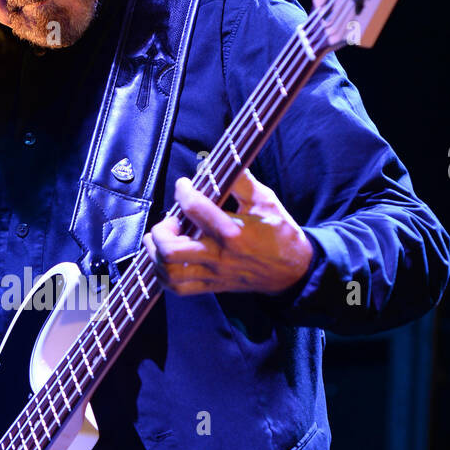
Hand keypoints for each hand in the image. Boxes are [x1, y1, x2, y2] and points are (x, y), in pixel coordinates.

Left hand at [143, 168, 313, 295]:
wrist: (293, 270)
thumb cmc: (279, 233)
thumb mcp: (265, 200)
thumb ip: (241, 180)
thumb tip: (219, 161)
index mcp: (233, 232)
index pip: (194, 208)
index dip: (183, 191)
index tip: (184, 185)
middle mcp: (219, 256)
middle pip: (170, 250)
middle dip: (160, 231)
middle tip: (169, 221)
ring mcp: (213, 273)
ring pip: (169, 271)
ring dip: (156, 253)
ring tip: (162, 239)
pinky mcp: (212, 286)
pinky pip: (177, 288)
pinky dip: (163, 274)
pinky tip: (166, 259)